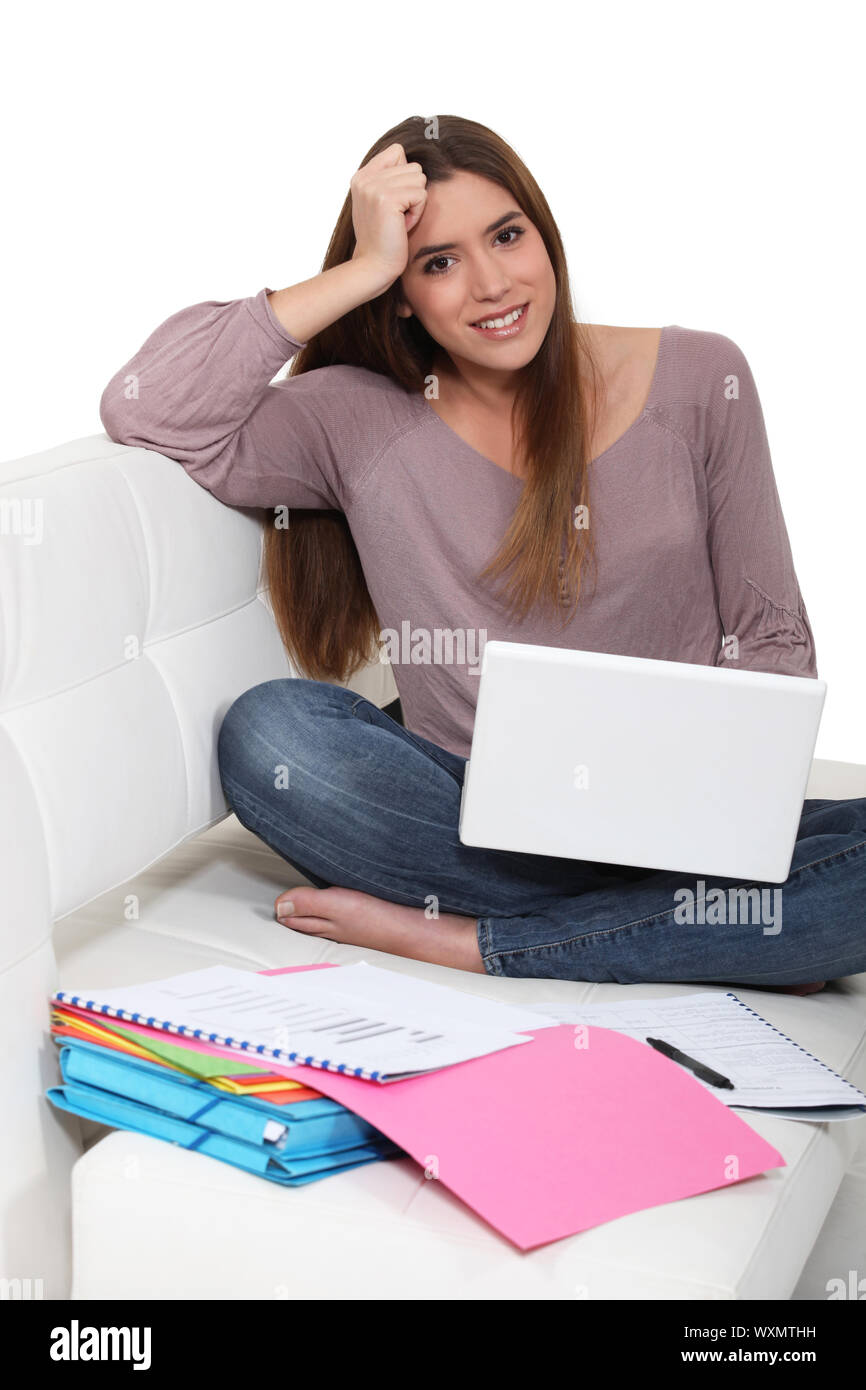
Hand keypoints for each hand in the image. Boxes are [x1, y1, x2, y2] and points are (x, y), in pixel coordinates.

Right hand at [348, 142, 427, 293]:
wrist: (373, 266)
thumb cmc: (382, 240)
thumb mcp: (380, 203)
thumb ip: (389, 178)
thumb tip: (412, 162)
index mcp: (362, 176)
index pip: (397, 152)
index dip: (405, 177)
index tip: (393, 203)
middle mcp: (365, 178)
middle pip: (413, 166)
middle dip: (412, 193)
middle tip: (397, 216)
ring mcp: (374, 187)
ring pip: (419, 179)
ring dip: (416, 203)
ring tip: (399, 221)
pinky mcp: (387, 199)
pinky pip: (421, 195)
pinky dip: (417, 213)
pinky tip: (402, 226)